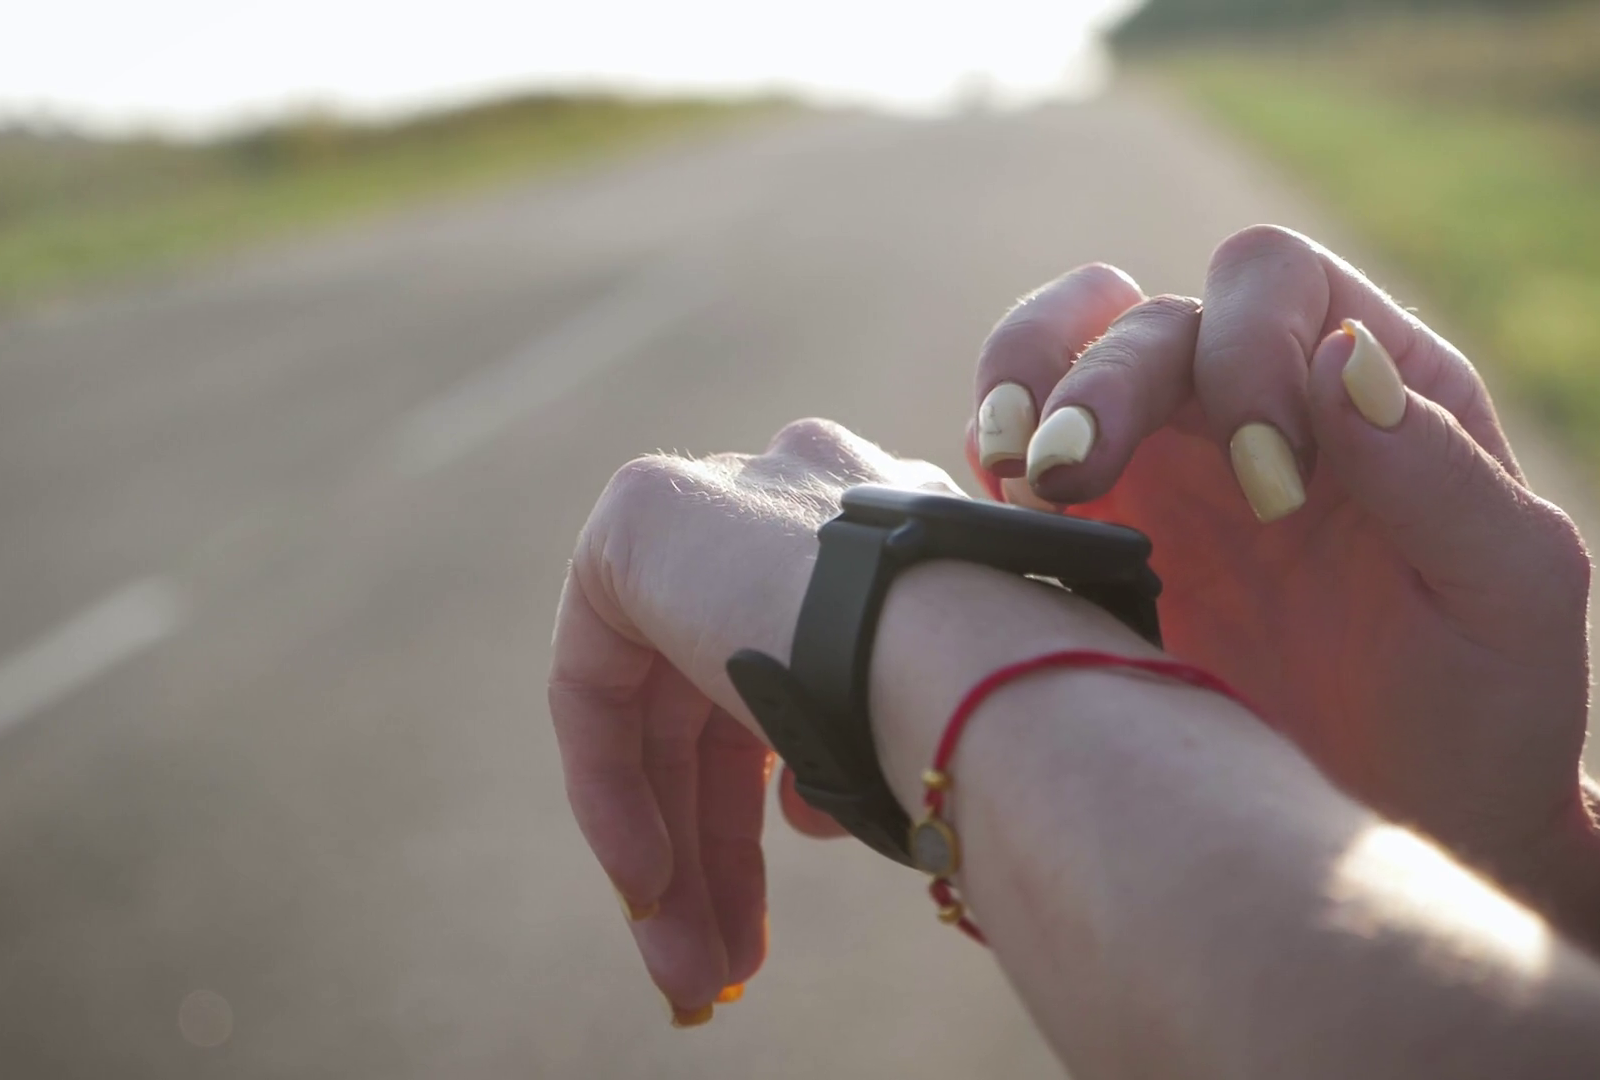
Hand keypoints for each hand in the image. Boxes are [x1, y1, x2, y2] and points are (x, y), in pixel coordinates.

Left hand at [548, 420, 957, 1021]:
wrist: (975, 657)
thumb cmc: (997, 717)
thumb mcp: (931, 737)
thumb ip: (857, 751)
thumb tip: (804, 810)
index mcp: (881, 534)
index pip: (791, 679)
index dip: (762, 807)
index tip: (765, 912)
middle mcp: (796, 499)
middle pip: (716, 707)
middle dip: (717, 847)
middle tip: (723, 960)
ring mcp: (721, 499)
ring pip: (662, 709)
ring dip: (676, 848)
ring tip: (696, 965)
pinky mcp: (647, 515)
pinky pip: (602, 676)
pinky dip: (615, 790)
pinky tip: (651, 886)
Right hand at [965, 226, 1594, 895]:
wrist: (1407, 830)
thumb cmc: (1482, 710)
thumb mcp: (1507, 592)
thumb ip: (1439, 471)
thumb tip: (1338, 357)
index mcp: (1367, 385)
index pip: (1274, 281)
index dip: (1250, 347)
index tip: (1271, 487)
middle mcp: (1253, 404)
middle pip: (1148, 319)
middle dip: (1104, 382)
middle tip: (1080, 476)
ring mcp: (1165, 469)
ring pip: (1061, 355)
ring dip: (1026, 385)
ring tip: (1016, 472)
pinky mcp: (1093, 542)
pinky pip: (1018, 461)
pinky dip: (991, 462)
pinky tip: (1003, 518)